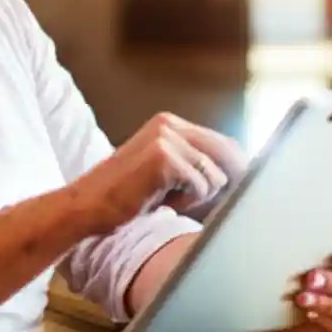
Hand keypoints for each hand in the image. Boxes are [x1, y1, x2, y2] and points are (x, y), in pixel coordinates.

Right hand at [69, 113, 245, 233]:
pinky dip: (186, 202)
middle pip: (226, 152)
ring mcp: (165, 138)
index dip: (237, 167)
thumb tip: (241, 172)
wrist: (86, 207)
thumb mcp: (164, 173)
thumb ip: (194, 165)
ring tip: (168, 200)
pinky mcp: (164, 157)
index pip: (222, 142)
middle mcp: (168, 124)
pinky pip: (200, 186)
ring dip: (198, 196)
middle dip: (228, 181)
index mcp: (169, 123)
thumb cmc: (125, 197)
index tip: (244, 186)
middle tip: (208, 203)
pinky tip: (161, 202)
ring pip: (213, 174)